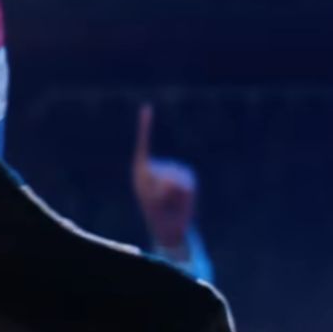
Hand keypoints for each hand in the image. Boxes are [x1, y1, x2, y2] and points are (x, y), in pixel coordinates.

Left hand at [131, 104, 196, 247]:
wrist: (167, 222)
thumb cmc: (154, 209)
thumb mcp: (150, 197)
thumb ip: (158, 186)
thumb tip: (174, 179)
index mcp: (144, 166)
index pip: (145, 143)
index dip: (146, 126)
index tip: (147, 108)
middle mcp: (160, 164)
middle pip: (158, 172)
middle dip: (155, 190)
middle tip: (155, 199)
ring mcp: (176, 170)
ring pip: (172, 180)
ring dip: (167, 195)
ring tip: (166, 200)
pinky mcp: (188, 179)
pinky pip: (185, 184)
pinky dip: (181, 194)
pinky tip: (180, 198)